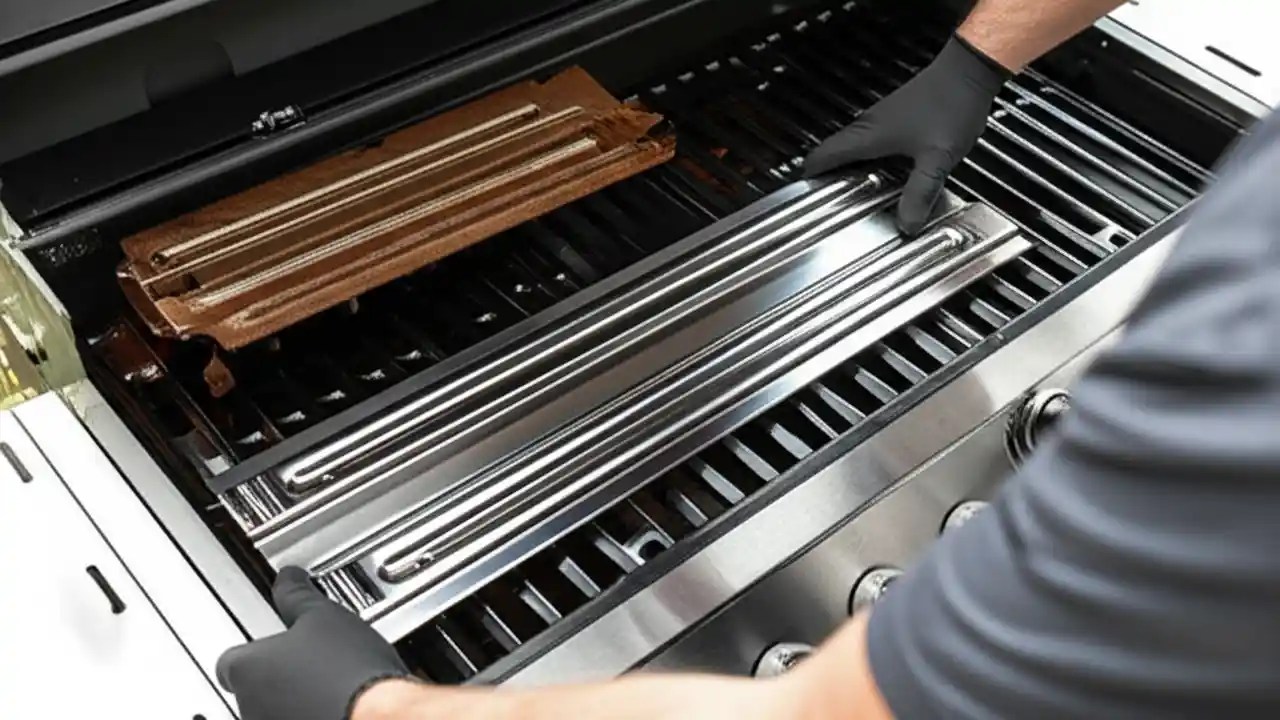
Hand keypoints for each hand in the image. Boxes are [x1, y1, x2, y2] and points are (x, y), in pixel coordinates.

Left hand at [217, 567, 410, 719]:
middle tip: (313, 658)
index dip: (256, 647)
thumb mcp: (323, 616)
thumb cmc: (349, 673)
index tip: (277, 638)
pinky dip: (311, 712)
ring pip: (275, 707)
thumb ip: (296, 596)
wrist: (378, 715)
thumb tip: (287, 578)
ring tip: (332, 681)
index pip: (230, 659)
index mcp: (247, 669)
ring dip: (295, 695)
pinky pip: (297, 719)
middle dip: (280, 672)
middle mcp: (250, 706)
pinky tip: (338, 704)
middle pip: (254, 685)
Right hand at [803, 36, 1009, 234]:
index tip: (804, 196)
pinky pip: (871, 141)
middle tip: (832, 202)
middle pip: (833, 154)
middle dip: (828, 178)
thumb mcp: (937, 159)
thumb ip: (920, 193)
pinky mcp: (896, 115)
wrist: (969, 70)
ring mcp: (881, 118)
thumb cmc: (951, 104)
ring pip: (853, 147)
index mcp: (868, 136)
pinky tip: (888, 172)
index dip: (809, 177)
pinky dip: (870, 159)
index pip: (822, 156)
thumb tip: (907, 224)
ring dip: (850, 168)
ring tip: (858, 193)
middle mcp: (868, 125)